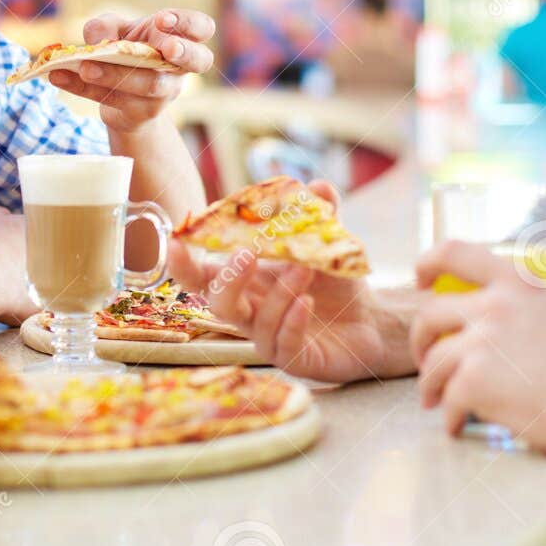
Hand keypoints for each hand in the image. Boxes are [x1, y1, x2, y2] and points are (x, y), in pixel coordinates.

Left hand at [48, 9, 214, 132]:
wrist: (118, 95)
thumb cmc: (125, 50)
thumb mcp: (114, 31)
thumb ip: (106, 26)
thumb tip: (97, 38)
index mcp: (179, 39)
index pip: (201, 28)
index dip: (188, 23)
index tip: (164, 20)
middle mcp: (178, 68)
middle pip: (198, 60)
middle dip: (183, 52)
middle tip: (165, 48)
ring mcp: (162, 94)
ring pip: (148, 85)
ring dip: (117, 74)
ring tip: (85, 66)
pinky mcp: (139, 113)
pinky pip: (112, 100)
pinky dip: (81, 88)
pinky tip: (58, 77)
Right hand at [167, 183, 415, 383]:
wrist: (369, 321)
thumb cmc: (333, 282)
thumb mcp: (327, 245)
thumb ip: (321, 215)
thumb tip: (318, 186)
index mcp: (245, 282)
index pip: (203, 275)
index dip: (183, 262)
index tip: (176, 240)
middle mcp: (250, 312)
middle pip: (219, 303)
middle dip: (228, 279)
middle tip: (246, 254)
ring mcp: (268, 338)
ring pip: (255, 323)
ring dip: (277, 293)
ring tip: (303, 270)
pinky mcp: (293, 359)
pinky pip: (283, 344)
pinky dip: (292, 321)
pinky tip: (308, 302)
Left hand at [411, 242, 545, 462]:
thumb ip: (523, 304)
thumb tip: (491, 307)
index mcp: (516, 283)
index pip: (454, 252)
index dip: (428, 262)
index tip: (421, 280)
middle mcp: (494, 306)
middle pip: (429, 315)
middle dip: (421, 342)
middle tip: (425, 362)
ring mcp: (481, 343)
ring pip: (432, 363)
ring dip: (430, 386)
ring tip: (438, 402)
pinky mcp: (473, 381)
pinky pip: (446, 399)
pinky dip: (449, 417)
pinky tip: (459, 426)